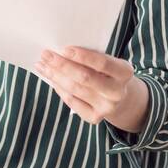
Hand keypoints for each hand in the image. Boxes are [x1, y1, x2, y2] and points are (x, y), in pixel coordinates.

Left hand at [33, 46, 148, 130]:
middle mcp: (117, 92)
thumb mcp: (109, 62)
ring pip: (75, 90)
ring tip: (42, 66)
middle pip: (85, 78)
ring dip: (55, 76)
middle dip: (62, 65)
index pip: (102, 63)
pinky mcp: (95, 118)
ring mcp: (106, 107)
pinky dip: (60, 89)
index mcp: (125, 72)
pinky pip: (72, 102)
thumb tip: (61, 52)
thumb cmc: (109, 73)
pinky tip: (52, 80)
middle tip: (46, 55)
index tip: (63, 49)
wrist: (120, 99)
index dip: (82, 56)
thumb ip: (92, 57)